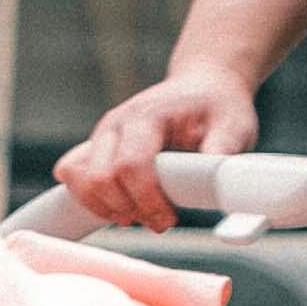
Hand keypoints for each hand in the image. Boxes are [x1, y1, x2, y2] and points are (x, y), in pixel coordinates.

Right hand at [55, 65, 258, 232]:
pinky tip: (122, 207)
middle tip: (161, 220)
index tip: (170, 218)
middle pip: (99, 177)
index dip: (147, 200)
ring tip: (141, 215)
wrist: (203, 85)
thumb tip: (215, 180)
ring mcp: (102, 133)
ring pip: (78, 178)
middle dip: (128, 208)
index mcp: (148, 114)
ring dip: (106, 207)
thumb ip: (222, 153)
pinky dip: (92, 198)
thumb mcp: (234, 126)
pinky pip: (73, 174)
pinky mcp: (97, 145)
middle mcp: (117, 122)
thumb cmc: (218, 106)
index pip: (131, 165)